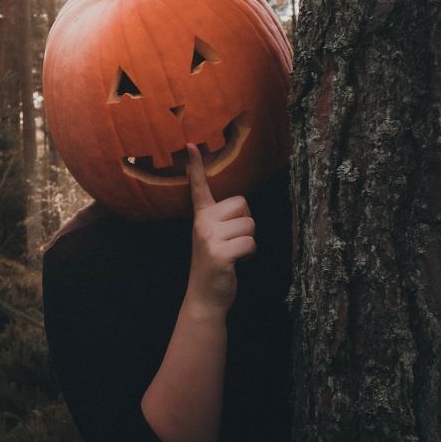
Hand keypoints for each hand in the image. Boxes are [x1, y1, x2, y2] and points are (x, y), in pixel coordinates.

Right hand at [185, 143, 255, 315]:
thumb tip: (240, 207)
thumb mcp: (214, 237)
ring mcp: (209, 238)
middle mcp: (202, 223)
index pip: (199, 187)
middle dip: (245, 223)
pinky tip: (237, 262)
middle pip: (242, 204)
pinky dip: (249, 254)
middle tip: (232, 240)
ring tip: (234, 252)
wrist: (205, 296)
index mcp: (201, 217)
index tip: (190, 145)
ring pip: (250, 225)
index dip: (196, 166)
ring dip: (248, 241)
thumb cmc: (216, 264)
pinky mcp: (219, 253)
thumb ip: (222, 220)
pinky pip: (250, 243)